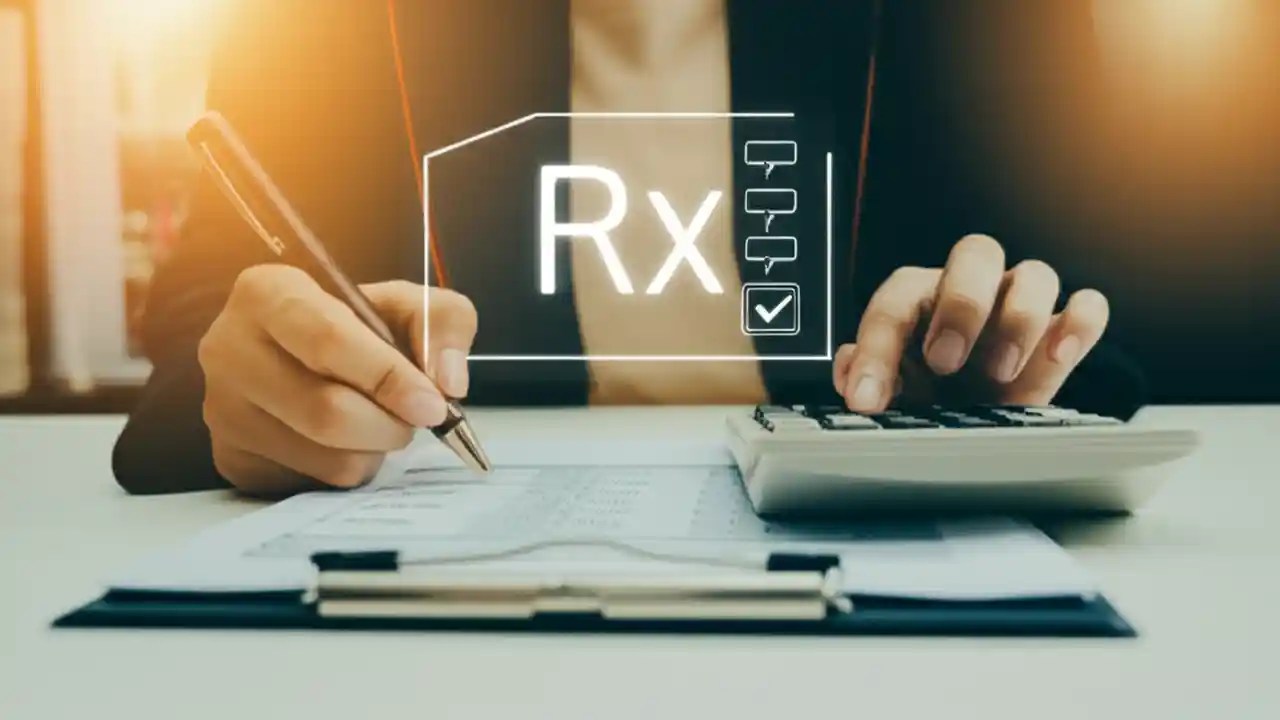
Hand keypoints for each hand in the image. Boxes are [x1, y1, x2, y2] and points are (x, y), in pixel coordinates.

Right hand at [199, 265, 477, 495]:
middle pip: (326, 411)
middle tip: (413, 418)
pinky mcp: (231, 459)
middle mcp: (228, 348)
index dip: (388, 378)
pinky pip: (311, 485)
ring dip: (372, 450)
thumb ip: (443, 323)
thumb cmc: (357, 326)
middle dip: (389, 424)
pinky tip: (343, 442)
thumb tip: (447, 382)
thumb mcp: (406, 304)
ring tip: (372, 421)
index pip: (327, 341)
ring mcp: (223, 410)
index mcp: (267, 292)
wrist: (305, 356)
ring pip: (326, 458)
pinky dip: (346, 470)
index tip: (432, 404)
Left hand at [833, 235, 1108, 411]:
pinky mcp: (1063, 336)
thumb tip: (850, 370)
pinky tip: (1057, 356)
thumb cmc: (927, 400)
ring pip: (1037, 274)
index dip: (877, 347)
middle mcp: (973, 291)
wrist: (973, 428)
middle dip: (961, 304)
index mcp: (920, 299)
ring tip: (999, 372)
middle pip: (976, 252)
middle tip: (944, 362)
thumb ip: (864, 375)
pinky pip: (1089, 307)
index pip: (897, 300)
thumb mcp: (891, 394)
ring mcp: (1022, 308)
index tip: (867, 398)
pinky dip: (1079, 325)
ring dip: (1020, 319)